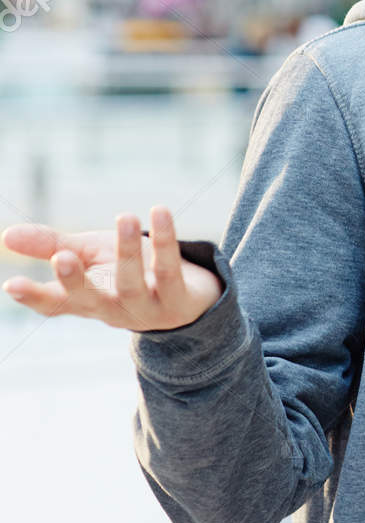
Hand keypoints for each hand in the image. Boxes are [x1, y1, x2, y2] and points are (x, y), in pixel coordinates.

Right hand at [2, 207, 222, 332]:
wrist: (189, 294)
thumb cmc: (129, 270)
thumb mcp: (90, 255)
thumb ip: (52, 246)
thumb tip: (6, 235)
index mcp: (87, 301)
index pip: (55, 304)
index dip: (34, 297)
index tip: (11, 285)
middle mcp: (113, 310)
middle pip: (91, 299)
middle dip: (76, 280)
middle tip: (62, 256)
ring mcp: (147, 309)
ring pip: (132, 283)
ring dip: (128, 250)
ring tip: (125, 216)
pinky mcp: (179, 300)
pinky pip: (170, 270)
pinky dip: (166, 241)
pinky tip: (160, 212)